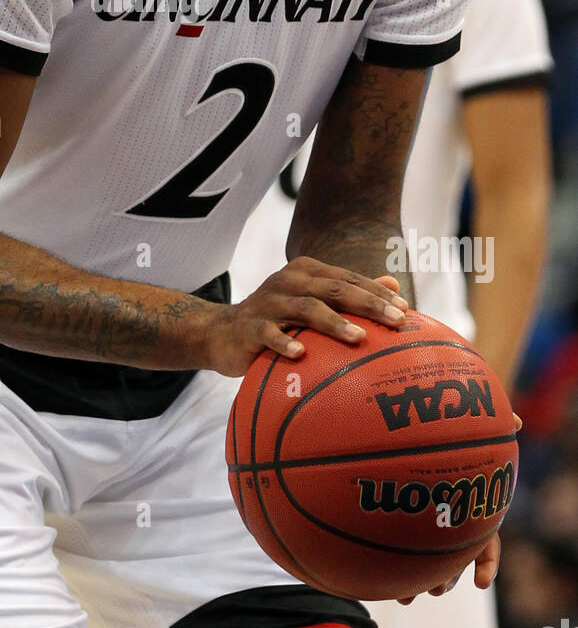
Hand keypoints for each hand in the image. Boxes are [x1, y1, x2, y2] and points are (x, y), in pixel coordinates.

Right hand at [204, 258, 407, 377]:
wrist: (222, 333)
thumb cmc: (278, 320)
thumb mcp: (312, 302)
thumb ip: (350, 293)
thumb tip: (394, 286)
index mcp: (307, 272)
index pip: (349, 278)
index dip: (377, 292)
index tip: (405, 309)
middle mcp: (289, 281)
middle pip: (334, 289)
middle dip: (367, 304)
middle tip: (395, 320)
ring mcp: (268, 302)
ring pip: (306, 308)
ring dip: (333, 322)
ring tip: (359, 337)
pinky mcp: (250, 326)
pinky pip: (269, 333)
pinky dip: (284, 343)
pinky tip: (301, 355)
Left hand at [396, 413, 519, 604]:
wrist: (385, 421)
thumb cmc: (430, 420)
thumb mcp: (459, 422)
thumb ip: (488, 424)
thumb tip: (518, 421)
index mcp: (465, 502)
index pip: (486, 540)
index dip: (486, 563)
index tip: (479, 583)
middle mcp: (445, 514)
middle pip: (453, 556)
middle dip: (447, 577)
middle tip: (436, 589)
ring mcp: (418, 518)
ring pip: (425, 559)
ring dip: (418, 580)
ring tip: (406, 597)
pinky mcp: (390, 518)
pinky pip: (393, 548)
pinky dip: (388, 569)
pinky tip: (376, 580)